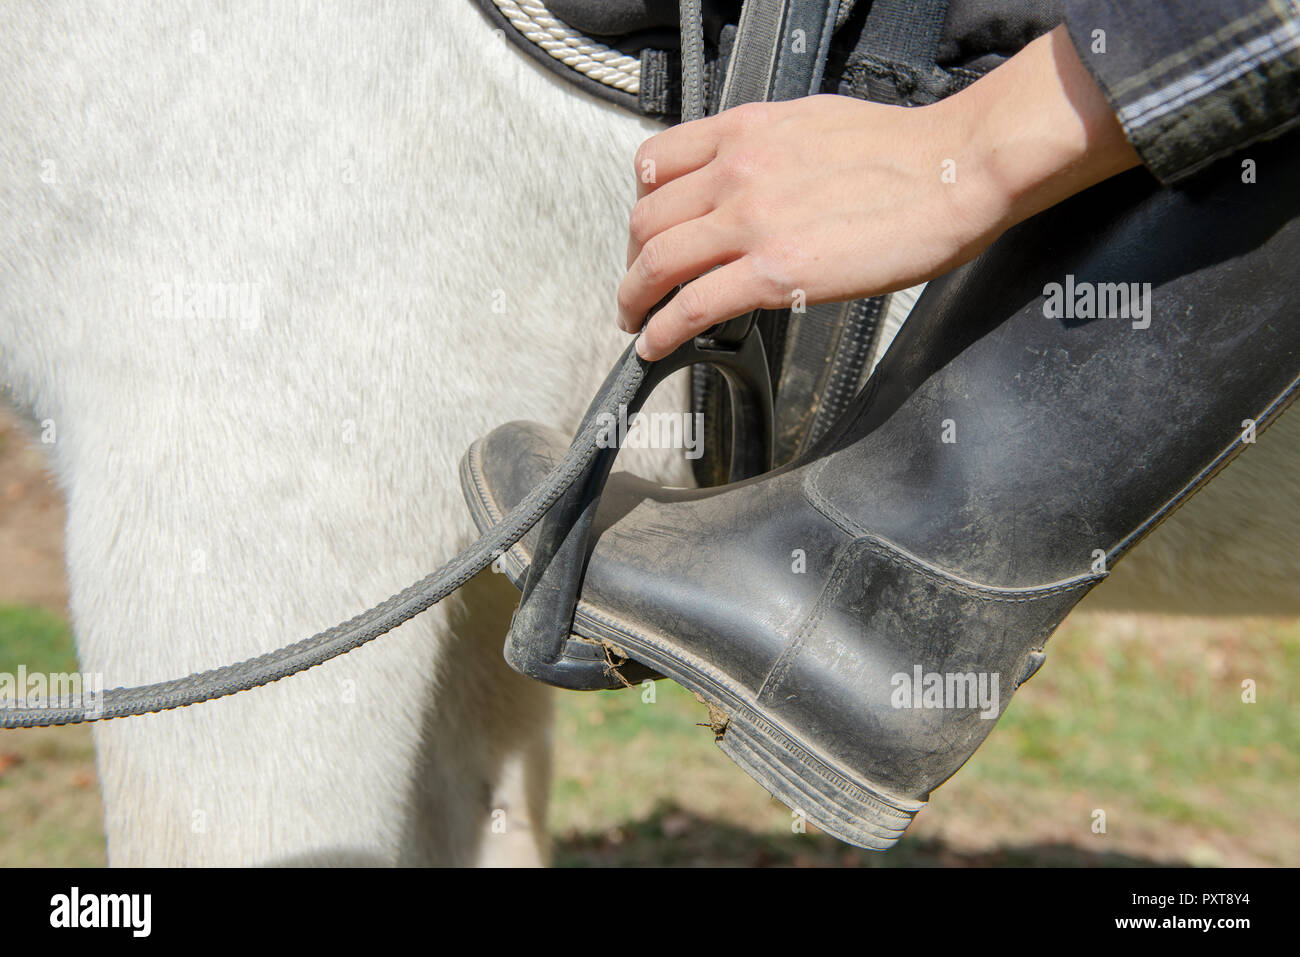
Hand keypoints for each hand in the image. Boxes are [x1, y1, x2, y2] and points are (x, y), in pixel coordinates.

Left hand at [619, 25, 1139, 359]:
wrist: (954, 170)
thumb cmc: (905, 152)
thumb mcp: (814, 125)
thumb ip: (768, 152)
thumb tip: (751, 180)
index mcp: (747, 131)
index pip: (656, 163)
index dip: (640, 206)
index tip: (644, 231)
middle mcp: (737, 170)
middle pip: (647, 219)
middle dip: (633, 261)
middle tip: (638, 287)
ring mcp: (751, 220)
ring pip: (656, 262)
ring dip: (635, 299)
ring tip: (636, 321)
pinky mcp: (773, 271)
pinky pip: (692, 306)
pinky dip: (661, 331)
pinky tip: (656, 345)